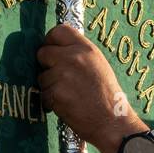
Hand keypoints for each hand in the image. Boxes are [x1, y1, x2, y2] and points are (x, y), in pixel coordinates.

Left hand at [37, 24, 143, 152]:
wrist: (112, 121)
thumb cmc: (107, 96)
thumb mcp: (98, 65)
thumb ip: (79, 54)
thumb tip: (57, 49)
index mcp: (86, 48)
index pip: (58, 31)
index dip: (50, 41)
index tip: (51, 51)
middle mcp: (73, 57)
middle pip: (43, 53)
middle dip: (46, 66)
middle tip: (58, 78)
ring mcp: (62, 75)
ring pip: (41, 77)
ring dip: (49, 87)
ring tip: (68, 95)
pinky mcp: (55, 93)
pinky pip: (43, 94)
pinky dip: (50, 102)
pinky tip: (66, 105)